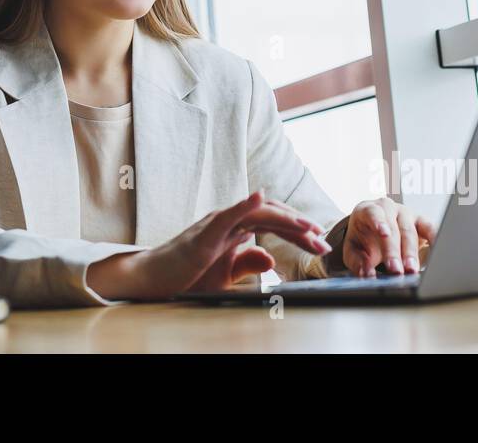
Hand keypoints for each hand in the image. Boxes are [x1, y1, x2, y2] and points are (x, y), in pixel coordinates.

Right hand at [86, 189, 330, 300]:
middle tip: (324, 242)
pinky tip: (260, 198)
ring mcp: (217, 223)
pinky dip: (245, 204)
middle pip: (273, 215)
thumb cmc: (186, 275)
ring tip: (308, 227)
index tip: (321, 245)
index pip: (275, 224)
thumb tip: (273, 259)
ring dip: (286, 217)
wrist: (154, 280)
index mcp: (236, 230)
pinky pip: (227, 215)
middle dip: (301, 227)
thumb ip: (248, 264)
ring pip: (258, 212)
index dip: (299, 231)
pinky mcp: (204, 233)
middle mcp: (230, 220)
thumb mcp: (225, 274)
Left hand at [341, 196, 436, 276]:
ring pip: (411, 231)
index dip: (379, 223)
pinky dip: (434, 240)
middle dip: (395, 251)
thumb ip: (357, 262)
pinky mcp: (421, 222)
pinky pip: (430, 229)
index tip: (384, 234)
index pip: (374, 213)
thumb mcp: (353, 250)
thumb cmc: (363, 239)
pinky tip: (437, 253)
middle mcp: (389, 208)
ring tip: (411, 270)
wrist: (374, 231)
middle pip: (394, 228)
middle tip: (396, 270)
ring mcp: (406, 214)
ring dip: (412, 252)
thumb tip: (367, 274)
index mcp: (368, 210)